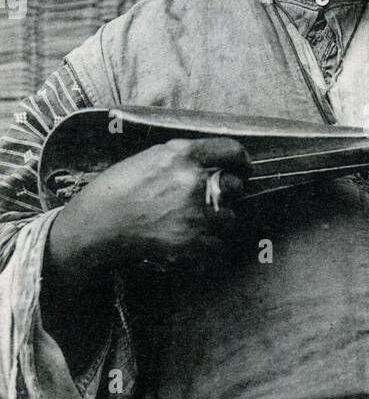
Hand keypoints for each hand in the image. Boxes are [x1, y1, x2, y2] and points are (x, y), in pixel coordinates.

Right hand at [46, 136, 251, 272]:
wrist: (96, 227)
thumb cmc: (115, 191)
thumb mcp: (148, 158)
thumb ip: (182, 157)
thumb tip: (211, 159)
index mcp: (183, 155)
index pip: (232, 151)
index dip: (241, 161)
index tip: (243, 168)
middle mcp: (194, 181)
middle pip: (236, 186)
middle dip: (228, 194)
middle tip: (212, 200)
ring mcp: (196, 214)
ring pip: (230, 218)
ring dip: (218, 222)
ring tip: (194, 223)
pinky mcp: (194, 243)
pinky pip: (219, 246)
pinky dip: (209, 247)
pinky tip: (190, 242)